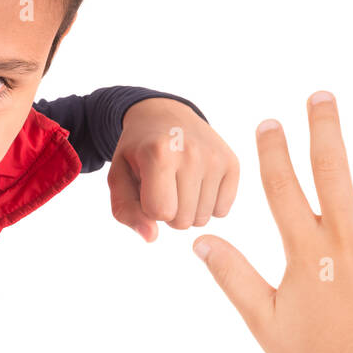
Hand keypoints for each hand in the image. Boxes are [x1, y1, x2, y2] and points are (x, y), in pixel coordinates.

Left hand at [108, 97, 239, 240]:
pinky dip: (207, 205)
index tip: (146, 189)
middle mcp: (191, 153)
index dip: (148, 208)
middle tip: (163, 186)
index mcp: (158, 153)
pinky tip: (196, 184)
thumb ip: (126, 211)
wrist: (166, 116)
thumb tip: (151, 237)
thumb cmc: (138, 152)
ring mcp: (215, 158)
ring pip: (202, 219)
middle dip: (168, 212)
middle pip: (182, 220)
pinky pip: (222, 211)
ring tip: (178, 183)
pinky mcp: (232, 164)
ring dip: (186, 210)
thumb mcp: (120, 176)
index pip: (159, 212)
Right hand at [191, 92, 352, 352]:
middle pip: (332, 168)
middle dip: (325, 127)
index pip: (282, 187)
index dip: (273, 151)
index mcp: (304, 251)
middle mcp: (346, 238)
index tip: (269, 122)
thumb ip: (232, 276)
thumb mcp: (263, 320)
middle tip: (322, 95)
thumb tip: (200, 242)